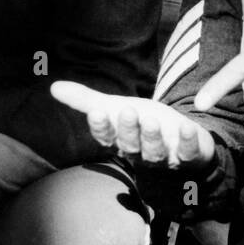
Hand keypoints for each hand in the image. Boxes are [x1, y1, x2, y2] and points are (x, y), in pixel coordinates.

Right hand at [51, 82, 215, 168]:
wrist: (179, 139)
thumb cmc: (141, 124)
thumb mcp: (115, 109)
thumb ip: (86, 101)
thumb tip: (53, 87)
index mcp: (120, 141)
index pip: (107, 137)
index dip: (102, 127)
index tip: (97, 112)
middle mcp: (140, 153)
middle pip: (130, 146)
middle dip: (128, 130)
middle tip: (126, 111)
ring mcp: (166, 157)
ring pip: (156, 153)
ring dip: (152, 138)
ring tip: (151, 120)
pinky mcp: (190, 156)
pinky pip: (189, 153)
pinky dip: (188, 142)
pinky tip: (187, 128)